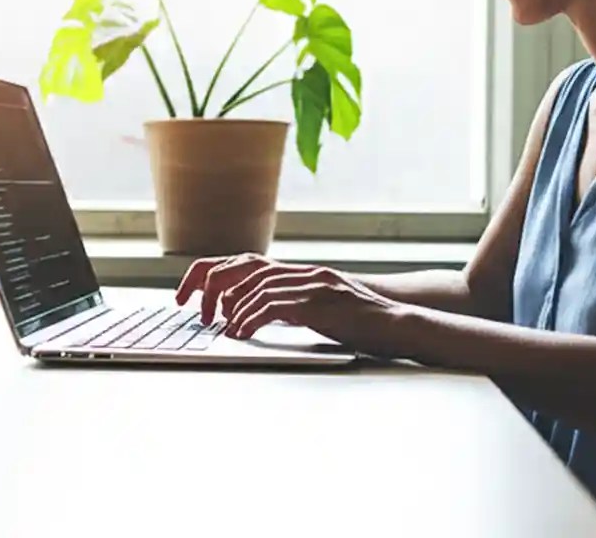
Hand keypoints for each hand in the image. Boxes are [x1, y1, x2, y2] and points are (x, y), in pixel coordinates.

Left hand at [179, 257, 407, 351]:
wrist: (398, 325)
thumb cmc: (363, 324)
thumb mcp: (323, 309)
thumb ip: (294, 306)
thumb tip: (258, 316)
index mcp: (303, 272)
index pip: (249, 262)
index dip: (218, 273)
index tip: (197, 294)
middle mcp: (305, 272)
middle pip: (245, 266)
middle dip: (214, 284)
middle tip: (197, 308)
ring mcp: (313, 285)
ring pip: (257, 287)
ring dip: (233, 309)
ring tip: (223, 328)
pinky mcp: (319, 303)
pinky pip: (273, 306)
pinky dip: (251, 319)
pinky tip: (242, 333)